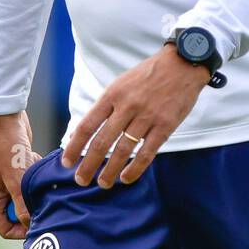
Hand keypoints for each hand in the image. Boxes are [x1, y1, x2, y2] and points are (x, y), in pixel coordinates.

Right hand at [0, 109, 41, 238]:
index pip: (5, 228)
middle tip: (42, 195)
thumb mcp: (15, 177)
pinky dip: (35, 172)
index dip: (21, 231)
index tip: (39, 224)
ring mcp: (7, 179)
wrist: (5, 117)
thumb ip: (22, 203)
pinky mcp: (17, 168)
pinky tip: (34, 159)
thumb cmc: (6, 146)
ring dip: (34, 186)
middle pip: (18, 213)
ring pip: (26, 195)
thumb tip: (29, 226)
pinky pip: (30, 180)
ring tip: (33, 171)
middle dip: (32, 204)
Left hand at [60, 42, 209, 188]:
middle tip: (80, 180)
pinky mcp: (165, 126)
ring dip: (110, 171)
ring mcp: (147, 117)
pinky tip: (126, 178)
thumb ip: (105, 106)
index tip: (67, 161)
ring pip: (123, 151)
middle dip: (88, 165)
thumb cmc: (148, 75)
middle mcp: (127, 106)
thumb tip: (84, 131)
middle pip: (102, 142)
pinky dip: (134, 169)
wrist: (182, 65)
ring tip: (103, 183)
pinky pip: (146, 153)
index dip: (74, 146)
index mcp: (113, 94)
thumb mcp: (121, 83)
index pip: (87, 125)